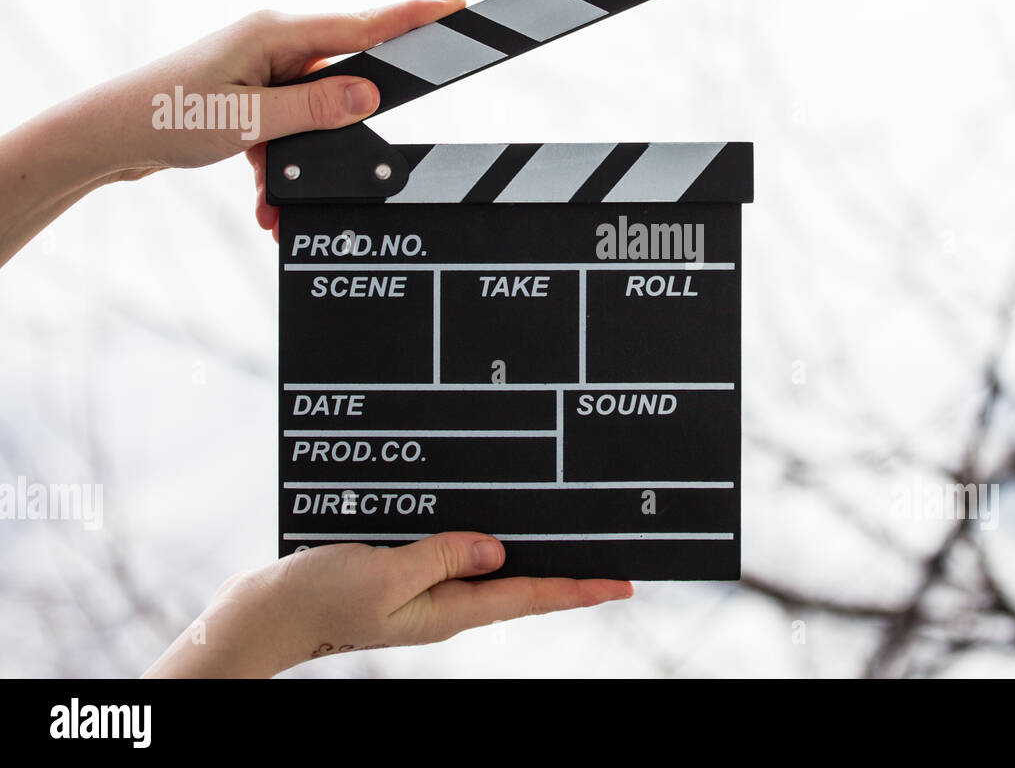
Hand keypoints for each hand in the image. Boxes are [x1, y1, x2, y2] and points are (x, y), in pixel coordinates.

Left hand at [0, 0, 463, 264]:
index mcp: (276, 34)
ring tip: (275, 197)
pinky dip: (282, 165)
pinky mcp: (254, 97)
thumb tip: (369, 96)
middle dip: (348, 128)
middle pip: (345, 76)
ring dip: (303, 161)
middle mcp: (274, 45)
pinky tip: (264, 196)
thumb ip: (314, 109)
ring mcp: (264, 70)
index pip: (363, 26)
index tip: (456, 6)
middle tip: (350, 142)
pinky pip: (290, 130)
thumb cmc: (166, 117)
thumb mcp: (248, 120)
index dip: (414, 16)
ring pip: (316, 115)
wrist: (106, 137)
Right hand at [143, 534, 632, 677]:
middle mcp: (446, 603)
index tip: (623, 583)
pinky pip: (461, 558)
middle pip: (522, 587)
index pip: (528, 597)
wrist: (266, 611)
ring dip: (534, 559)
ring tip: (573, 544)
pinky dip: (489, 545)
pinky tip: (499, 529)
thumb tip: (497, 549)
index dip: (578, 589)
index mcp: (447, 610)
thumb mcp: (381, 573)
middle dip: (569, 575)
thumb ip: (441, 557)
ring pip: (495, 571)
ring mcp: (428, 592)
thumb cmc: (317, 596)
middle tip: (615, 562)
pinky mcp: (409, 575)